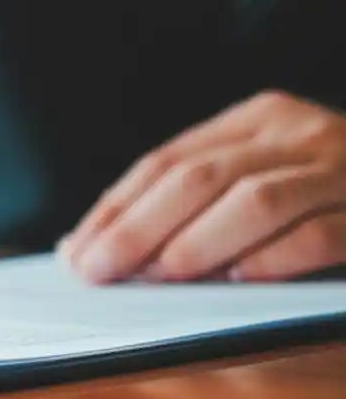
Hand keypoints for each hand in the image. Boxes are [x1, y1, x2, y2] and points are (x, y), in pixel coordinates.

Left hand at [60, 91, 345, 282]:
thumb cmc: (339, 184)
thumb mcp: (271, 169)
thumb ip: (205, 195)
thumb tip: (106, 242)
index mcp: (260, 119)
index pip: (168, 161)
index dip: (117, 207)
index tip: (79, 249)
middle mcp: (298, 133)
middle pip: (197, 177)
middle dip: (137, 227)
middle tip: (99, 269)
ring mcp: (342, 168)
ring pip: (253, 200)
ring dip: (198, 243)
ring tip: (159, 276)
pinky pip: (321, 232)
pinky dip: (275, 257)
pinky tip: (242, 279)